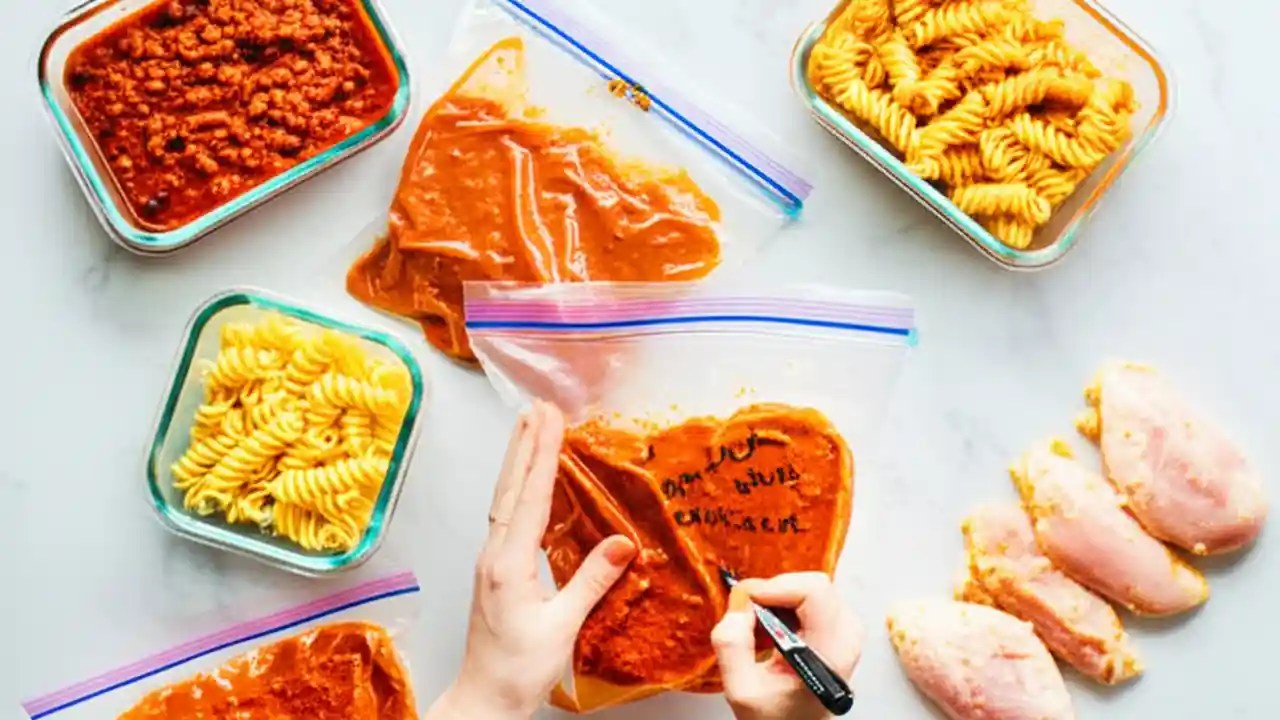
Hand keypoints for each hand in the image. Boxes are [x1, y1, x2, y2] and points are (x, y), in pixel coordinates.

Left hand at [429, 402, 637, 719]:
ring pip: (504, 500)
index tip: (551, 420)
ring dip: (518, 461)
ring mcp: (490, 562)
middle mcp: (493, 556)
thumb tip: (621, 544)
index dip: (543, 455)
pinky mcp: (494, 572)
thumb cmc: (517, 671)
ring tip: (528, 429)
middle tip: (536, 407)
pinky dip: (518, 489)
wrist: (484, 699)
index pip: (530, 498)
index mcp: (508, 565)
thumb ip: (590, 583)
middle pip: (510, 488)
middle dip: (524, 445)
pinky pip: (506, 517)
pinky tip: (527, 484)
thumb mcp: (562, 628)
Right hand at [711, 573, 863, 719]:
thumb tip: (738, 607)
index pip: (814, 592)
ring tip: (756, 625)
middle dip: (773, 592)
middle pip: (812, 585)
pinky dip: (785, 604)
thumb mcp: (742, 691)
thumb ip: (732, 647)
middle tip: (747, 612)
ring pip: (810, 588)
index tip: (747, 599)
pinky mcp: (839, 627)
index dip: (775, 587)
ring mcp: (846, 630)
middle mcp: (847, 636)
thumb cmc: (777, 718)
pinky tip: (770, 627)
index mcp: (832, 652)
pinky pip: (811, 598)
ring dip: (777, 599)